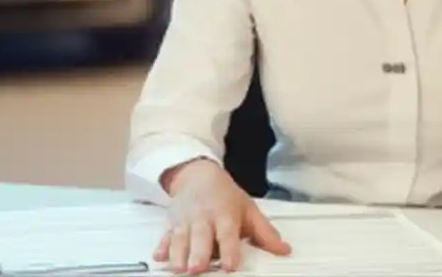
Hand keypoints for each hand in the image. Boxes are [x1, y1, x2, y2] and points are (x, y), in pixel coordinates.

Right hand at [154, 159, 291, 273]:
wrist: (197, 174)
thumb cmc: (224, 195)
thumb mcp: (248, 209)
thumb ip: (265, 233)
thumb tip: (284, 250)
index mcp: (225, 216)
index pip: (227, 235)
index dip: (229, 250)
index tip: (230, 265)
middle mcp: (204, 219)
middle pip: (200, 237)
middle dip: (197, 253)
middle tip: (196, 269)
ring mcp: (186, 221)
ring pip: (180, 239)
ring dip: (178, 253)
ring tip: (178, 269)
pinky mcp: (172, 224)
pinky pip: (165, 235)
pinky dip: (161, 246)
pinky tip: (158, 256)